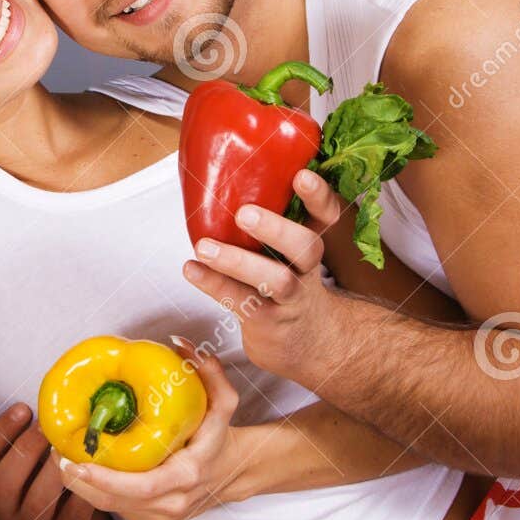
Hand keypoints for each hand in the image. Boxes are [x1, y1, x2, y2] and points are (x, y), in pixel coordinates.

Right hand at [0, 395, 107, 519]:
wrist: (68, 512)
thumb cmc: (26, 473)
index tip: (22, 408)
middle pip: (2, 484)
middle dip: (26, 449)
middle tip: (47, 424)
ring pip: (37, 500)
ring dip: (54, 465)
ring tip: (68, 441)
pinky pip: (74, 513)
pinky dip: (83, 485)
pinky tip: (89, 464)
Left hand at [53, 337, 242, 519]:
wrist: (234, 473)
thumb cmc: (220, 436)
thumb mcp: (223, 401)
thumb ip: (208, 370)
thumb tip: (179, 343)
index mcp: (186, 476)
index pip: (141, 486)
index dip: (105, 479)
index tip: (75, 462)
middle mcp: (172, 503)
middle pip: (113, 500)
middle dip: (79, 481)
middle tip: (57, 453)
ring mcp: (160, 517)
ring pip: (109, 507)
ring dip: (80, 486)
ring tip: (61, 457)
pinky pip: (115, 508)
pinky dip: (93, 490)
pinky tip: (80, 468)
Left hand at [181, 174, 347, 388]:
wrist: (310, 344)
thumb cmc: (289, 285)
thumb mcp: (289, 253)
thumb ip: (269, 224)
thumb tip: (221, 180)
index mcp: (311, 244)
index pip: (327, 215)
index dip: (318, 196)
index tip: (302, 175)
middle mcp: (307, 270)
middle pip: (307, 247)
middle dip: (276, 229)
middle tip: (244, 213)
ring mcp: (292, 299)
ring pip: (277, 281)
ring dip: (238, 262)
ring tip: (203, 247)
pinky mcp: (270, 322)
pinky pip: (244, 303)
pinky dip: (215, 285)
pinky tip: (192, 270)